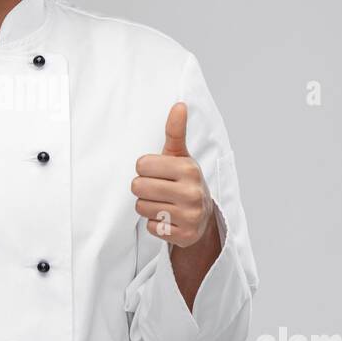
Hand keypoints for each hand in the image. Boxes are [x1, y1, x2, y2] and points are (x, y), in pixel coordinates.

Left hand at [132, 102, 213, 248]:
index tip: (158, 172)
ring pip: (141, 208)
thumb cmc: (184, 181)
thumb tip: (179, 105)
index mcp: (189, 168)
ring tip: (163, 203)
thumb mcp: (181, 156)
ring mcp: (189, 216)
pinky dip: (155, 223)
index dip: (145, 169)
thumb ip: (175, 131)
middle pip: (138, 187)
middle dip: (143, 188)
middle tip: (158, 189)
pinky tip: (168, 218)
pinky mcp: (184, 235)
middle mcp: (192, 192)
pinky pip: (150, 227)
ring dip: (147, 206)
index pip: (141, 165)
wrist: (203, 217)